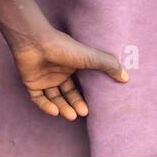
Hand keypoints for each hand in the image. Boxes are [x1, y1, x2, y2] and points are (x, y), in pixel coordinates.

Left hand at [9, 29, 127, 119]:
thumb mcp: (89, 56)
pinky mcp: (30, 82)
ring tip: (71, 115)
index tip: (92, 107)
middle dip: (75, 105)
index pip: (79, 86)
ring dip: (62, 108)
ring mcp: (43, 77)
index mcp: (71, 66)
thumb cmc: (63, 47)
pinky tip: (55, 111)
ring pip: (54, 98)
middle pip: (67, 94)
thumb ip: (108, 65)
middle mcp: (57, 72)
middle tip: (82, 113)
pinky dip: (45, 106)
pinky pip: (38, 98)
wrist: (35, 41)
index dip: (84, 97)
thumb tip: (126, 77)